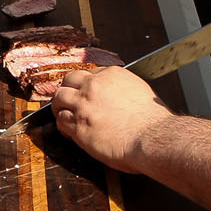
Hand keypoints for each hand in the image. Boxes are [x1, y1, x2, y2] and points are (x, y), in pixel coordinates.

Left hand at [51, 66, 174, 172]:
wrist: (152, 136)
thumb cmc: (151, 120)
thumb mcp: (140, 91)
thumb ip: (123, 88)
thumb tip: (119, 95)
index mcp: (111, 75)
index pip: (89, 73)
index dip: (85, 85)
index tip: (86, 94)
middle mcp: (95, 86)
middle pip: (69, 79)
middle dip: (68, 89)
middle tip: (69, 100)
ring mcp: (84, 105)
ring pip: (59, 97)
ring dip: (59, 106)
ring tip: (63, 113)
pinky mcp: (78, 125)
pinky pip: (61, 120)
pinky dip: (62, 125)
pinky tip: (69, 131)